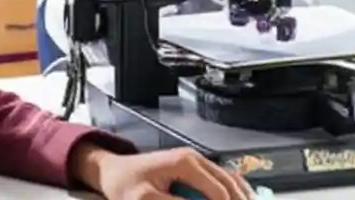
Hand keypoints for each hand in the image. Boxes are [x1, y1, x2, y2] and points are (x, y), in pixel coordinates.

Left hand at [74, 146, 251, 199]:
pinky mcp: (193, 168)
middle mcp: (195, 159)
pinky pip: (219, 179)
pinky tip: (241, 197)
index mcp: (186, 163)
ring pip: (228, 180)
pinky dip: (231, 191)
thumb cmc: (125, 184)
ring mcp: (195, 161)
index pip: (218, 192)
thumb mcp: (145, 199)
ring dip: (240, 196)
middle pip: (229, 184)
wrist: (113, 171)